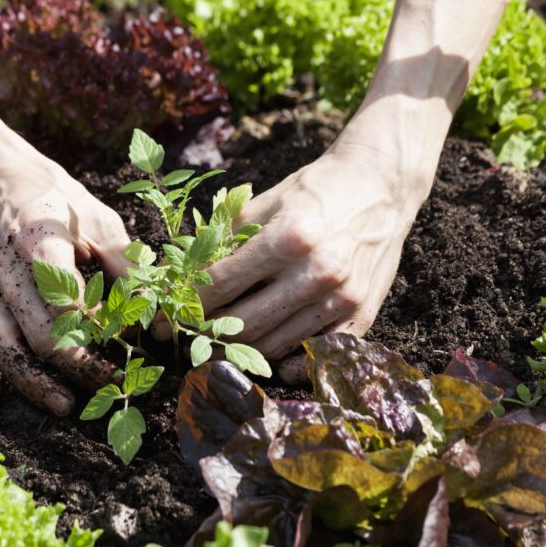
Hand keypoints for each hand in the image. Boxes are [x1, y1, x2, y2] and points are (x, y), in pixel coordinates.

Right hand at [0, 137, 131, 414]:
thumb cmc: (52, 197)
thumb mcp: (97, 216)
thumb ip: (125, 263)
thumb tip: (152, 313)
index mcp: (40, 243)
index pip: (69, 300)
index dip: (103, 328)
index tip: (132, 338)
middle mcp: (8, 272)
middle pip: (37, 335)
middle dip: (78, 367)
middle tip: (115, 382)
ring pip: (0, 347)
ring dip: (30, 382)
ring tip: (64, 405)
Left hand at [198, 146, 427, 383]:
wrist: (382, 185)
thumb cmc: (318, 190)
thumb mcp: (267, 200)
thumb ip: (226, 237)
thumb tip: (182, 273)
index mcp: (288, 239)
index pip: (221, 285)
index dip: (185, 306)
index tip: (164, 318)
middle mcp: (316, 273)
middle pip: (243, 325)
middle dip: (206, 334)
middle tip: (187, 336)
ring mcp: (341, 299)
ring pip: (274, 346)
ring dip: (239, 350)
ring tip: (217, 344)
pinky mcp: (361, 315)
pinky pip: (313, 354)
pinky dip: (285, 361)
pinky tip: (265, 353)